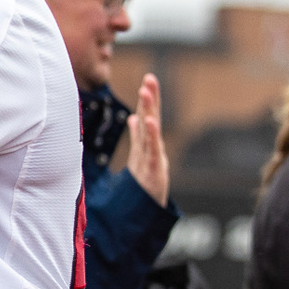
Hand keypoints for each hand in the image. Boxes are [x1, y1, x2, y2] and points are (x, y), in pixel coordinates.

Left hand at [126, 73, 168, 205]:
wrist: (146, 209)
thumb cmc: (146, 183)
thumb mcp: (141, 157)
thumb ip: (138, 138)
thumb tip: (133, 118)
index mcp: (148, 144)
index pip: (147, 117)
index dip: (148, 99)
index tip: (149, 80)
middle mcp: (153, 148)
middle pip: (152, 119)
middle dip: (151, 99)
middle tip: (150, 79)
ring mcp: (154, 158)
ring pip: (151, 131)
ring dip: (149, 110)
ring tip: (146, 92)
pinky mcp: (154, 170)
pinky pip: (152, 150)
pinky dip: (150, 135)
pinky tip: (148, 121)